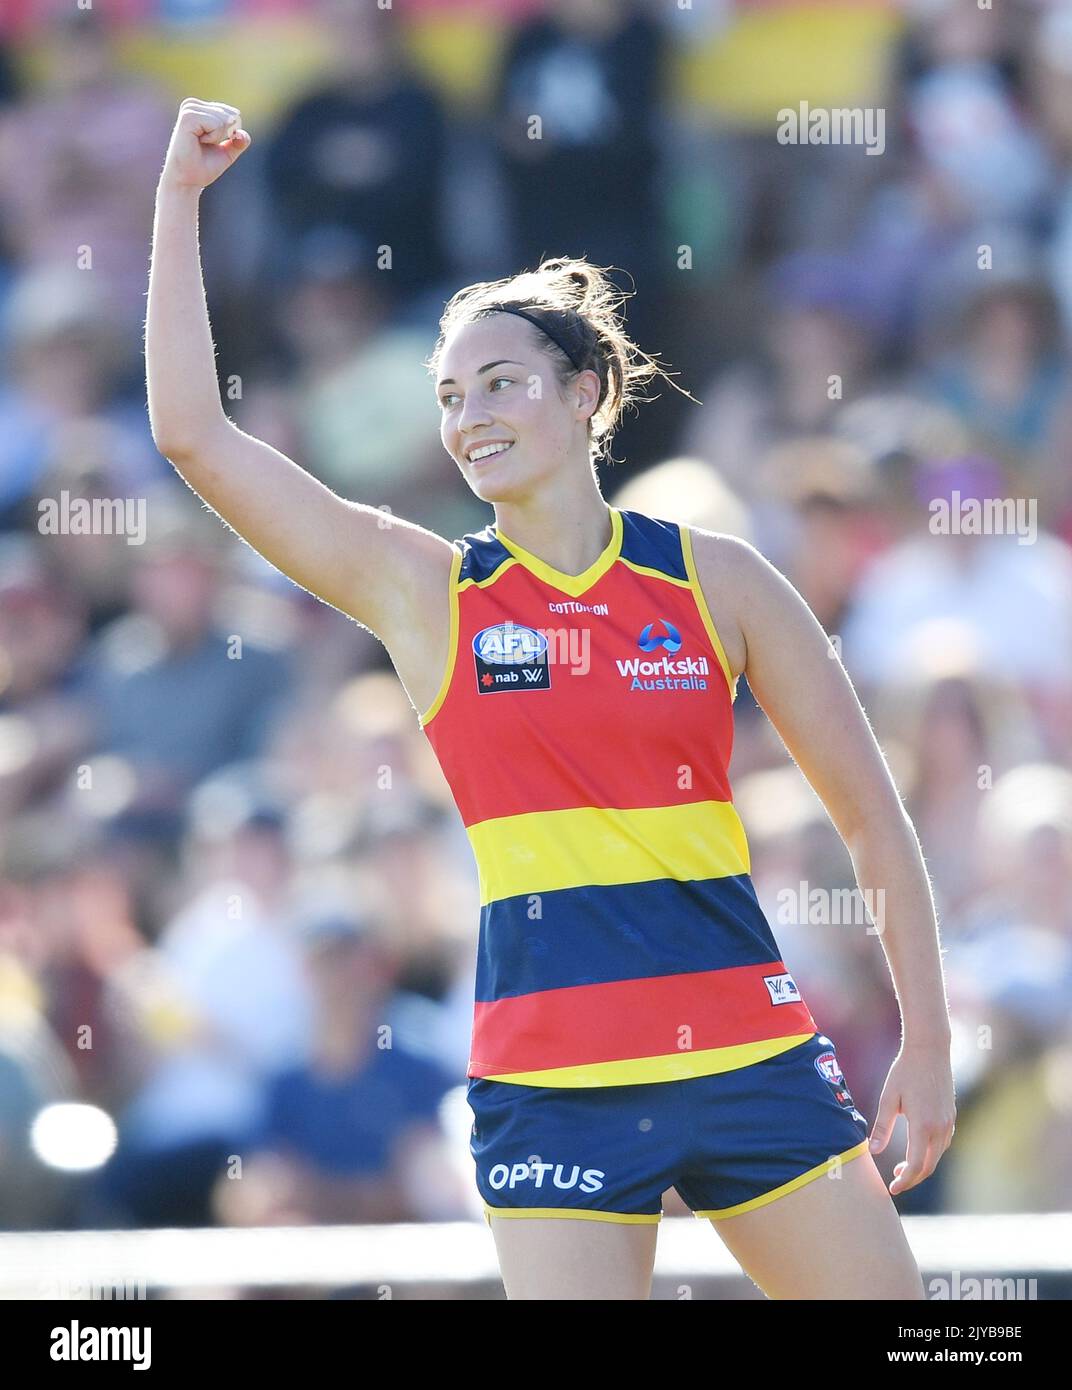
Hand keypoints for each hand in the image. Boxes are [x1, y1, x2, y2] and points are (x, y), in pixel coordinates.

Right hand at [160, 98, 250, 192]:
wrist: (188, 180)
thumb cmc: (203, 167)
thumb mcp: (228, 152)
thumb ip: (240, 141)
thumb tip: (242, 133)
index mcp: (200, 109)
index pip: (231, 113)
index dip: (230, 134)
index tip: (212, 144)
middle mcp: (193, 105)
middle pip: (229, 115)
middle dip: (224, 135)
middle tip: (205, 145)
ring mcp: (189, 109)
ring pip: (223, 119)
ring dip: (217, 137)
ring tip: (200, 143)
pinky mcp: (188, 117)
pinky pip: (216, 123)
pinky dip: (212, 137)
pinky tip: (198, 142)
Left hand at [868, 1038, 955, 1196]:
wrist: (930, 1050)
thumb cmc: (905, 1071)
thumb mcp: (888, 1098)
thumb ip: (881, 1127)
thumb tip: (872, 1151)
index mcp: (923, 1126)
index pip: (916, 1166)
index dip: (904, 1181)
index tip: (892, 1188)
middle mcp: (940, 1128)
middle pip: (929, 1166)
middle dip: (912, 1177)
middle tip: (895, 1181)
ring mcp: (949, 1122)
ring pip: (938, 1156)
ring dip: (922, 1166)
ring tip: (902, 1166)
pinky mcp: (951, 1116)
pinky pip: (943, 1144)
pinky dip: (931, 1153)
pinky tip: (917, 1149)